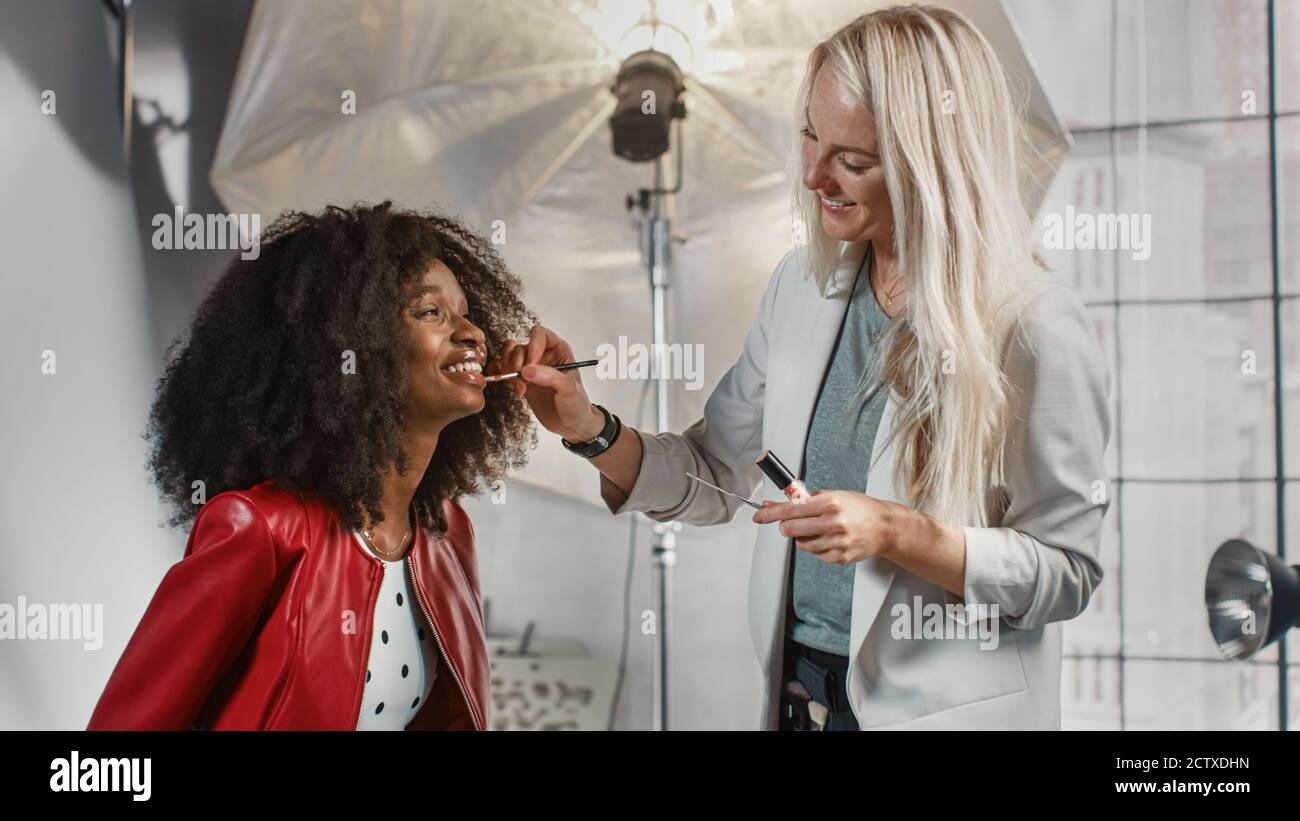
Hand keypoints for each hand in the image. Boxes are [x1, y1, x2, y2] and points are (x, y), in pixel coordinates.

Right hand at [487, 324, 603, 440]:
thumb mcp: (570, 389)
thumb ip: (550, 377)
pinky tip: (509, 386)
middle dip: (516, 363)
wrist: (571, 425)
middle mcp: (542, 355)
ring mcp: (530, 368)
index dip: (533, 346)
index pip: (540, 334)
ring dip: (508, 371)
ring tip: (521, 389)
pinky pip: (502, 369)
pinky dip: (499, 375)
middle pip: (519, 346)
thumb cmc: (576, 404)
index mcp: (558, 350)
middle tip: (523, 381)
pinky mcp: (521, 380)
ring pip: (508, 356)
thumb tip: (527, 370)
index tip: (531, 365)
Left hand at [750, 490, 901, 564]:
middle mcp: (833, 523)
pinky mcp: (839, 557)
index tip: (759, 516)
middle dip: (787, 526)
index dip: (771, 514)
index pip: (791, 509)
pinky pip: (815, 554)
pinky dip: (816, 547)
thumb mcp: (835, 495)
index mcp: (830, 503)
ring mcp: (836, 542)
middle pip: (791, 529)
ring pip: (801, 544)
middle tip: (792, 523)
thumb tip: (779, 503)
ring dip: (803, 537)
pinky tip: (829, 539)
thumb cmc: (859, 508)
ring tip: (819, 530)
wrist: (884, 526)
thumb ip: (807, 499)